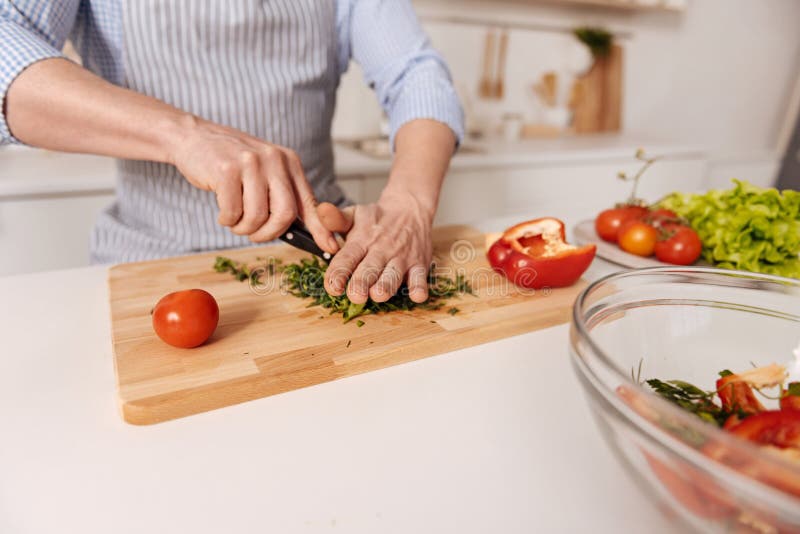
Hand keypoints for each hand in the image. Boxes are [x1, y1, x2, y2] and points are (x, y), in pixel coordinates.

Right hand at [168, 116, 337, 252]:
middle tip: (254, 234)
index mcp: (289, 162)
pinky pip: (232, 212)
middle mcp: (274, 160)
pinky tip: (222, 212)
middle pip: (285, 214)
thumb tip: (307, 231)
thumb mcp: (266, 170)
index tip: (330, 247)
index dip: (320, 229)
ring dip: (243, 229)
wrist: (194, 136)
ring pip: (257, 216)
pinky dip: (227, 220)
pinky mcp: (227, 170)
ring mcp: (251, 163)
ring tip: (235, 220)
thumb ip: (284, 195)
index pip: (309, 202)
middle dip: (269, 234)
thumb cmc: (232, 162)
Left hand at [318, 190, 434, 304]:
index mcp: (362, 240)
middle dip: (362, 283)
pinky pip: (421, 277)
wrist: (410, 208)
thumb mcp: (354, 214)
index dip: (339, 272)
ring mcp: (402, 257)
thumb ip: (335, 219)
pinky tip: (417, 296)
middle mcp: (381, 250)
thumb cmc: (377, 218)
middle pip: (370, 269)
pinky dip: (419, 287)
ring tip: (378, 295)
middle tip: (355, 295)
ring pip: (393, 275)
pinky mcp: (419, 264)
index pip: (347, 257)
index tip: (332, 286)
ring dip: (386, 285)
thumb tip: (321, 211)